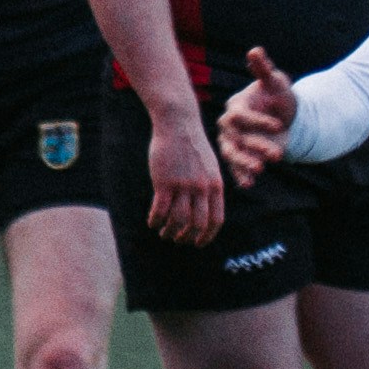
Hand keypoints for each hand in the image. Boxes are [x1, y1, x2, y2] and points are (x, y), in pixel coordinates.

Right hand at [145, 95, 224, 243]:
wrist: (179, 125)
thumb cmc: (193, 147)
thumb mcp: (209, 167)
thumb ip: (210, 187)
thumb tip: (206, 210)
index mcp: (216, 185)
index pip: (216, 220)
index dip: (207, 236)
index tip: (198, 243)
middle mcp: (202, 188)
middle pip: (197, 224)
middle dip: (187, 237)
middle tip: (178, 239)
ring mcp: (183, 185)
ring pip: (178, 220)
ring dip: (170, 231)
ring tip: (164, 232)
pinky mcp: (164, 182)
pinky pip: (160, 210)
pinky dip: (156, 220)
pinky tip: (152, 222)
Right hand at [216, 46, 297, 188]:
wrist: (285, 117)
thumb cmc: (278, 96)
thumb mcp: (275, 82)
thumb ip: (264, 70)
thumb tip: (255, 50)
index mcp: (236, 106)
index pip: (242, 115)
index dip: (258, 121)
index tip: (279, 125)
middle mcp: (230, 125)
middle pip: (238, 137)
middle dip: (256, 146)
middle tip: (276, 154)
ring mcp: (233, 142)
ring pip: (234, 154)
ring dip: (246, 163)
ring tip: (260, 170)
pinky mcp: (240, 157)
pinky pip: (236, 168)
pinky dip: (242, 175)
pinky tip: (249, 184)